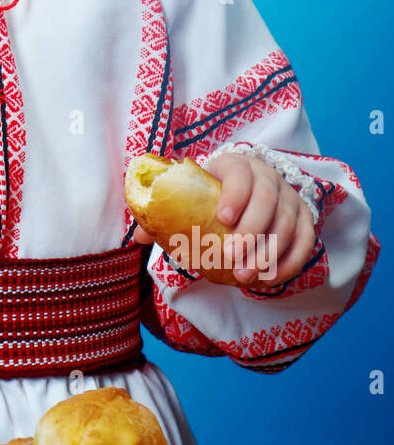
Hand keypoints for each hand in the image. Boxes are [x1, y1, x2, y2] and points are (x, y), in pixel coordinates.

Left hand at [132, 153, 315, 286]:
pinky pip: (306, 240)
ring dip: (269, 252)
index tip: (221, 217)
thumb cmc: (208, 197)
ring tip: (246, 276)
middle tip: (232, 256)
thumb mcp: (188, 196)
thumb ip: (165, 214)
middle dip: (251, 230)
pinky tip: (271, 278)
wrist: (241, 191)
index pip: (239, 173)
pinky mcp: (305, 218)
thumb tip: (138, 238)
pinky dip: (291, 261)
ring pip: (288, 222)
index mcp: (235, 165)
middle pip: (267, 200)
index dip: (234, 193)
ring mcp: (290, 196)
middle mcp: (268, 176)